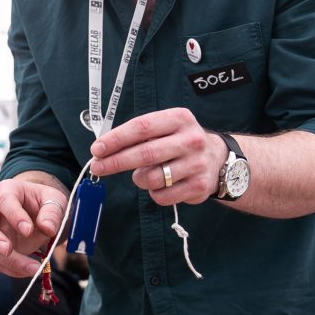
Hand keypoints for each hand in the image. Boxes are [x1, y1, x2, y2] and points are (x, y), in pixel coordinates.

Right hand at [0, 177, 67, 276]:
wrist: (41, 213)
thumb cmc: (45, 202)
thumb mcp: (55, 199)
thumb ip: (52, 212)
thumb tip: (47, 228)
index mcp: (8, 191)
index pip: (4, 201)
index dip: (14, 215)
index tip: (28, 230)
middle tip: (7, 250)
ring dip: (10, 261)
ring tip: (34, 268)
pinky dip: (13, 270)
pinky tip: (29, 271)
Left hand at [89, 107, 224, 205]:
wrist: (217, 159)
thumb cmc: (179, 142)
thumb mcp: (165, 128)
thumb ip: (138, 135)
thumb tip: (103, 149)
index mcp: (179, 118)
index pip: (142, 127)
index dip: (116, 139)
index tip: (97, 149)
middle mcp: (191, 139)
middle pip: (145, 154)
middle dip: (115, 162)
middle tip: (97, 167)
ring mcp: (196, 164)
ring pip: (152, 178)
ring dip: (138, 179)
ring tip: (143, 174)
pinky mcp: (199, 186)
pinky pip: (162, 196)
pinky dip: (153, 193)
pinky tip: (161, 185)